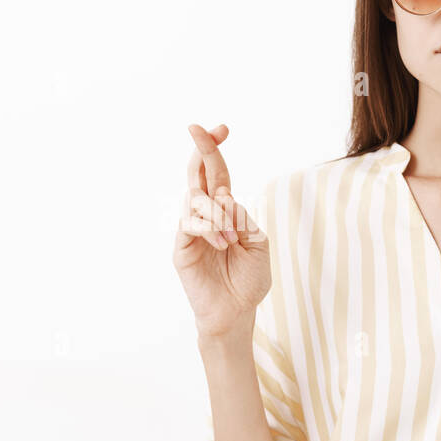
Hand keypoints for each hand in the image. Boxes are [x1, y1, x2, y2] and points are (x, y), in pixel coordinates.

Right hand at [172, 123, 271, 340]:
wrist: (236, 312)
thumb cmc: (248, 280)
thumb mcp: (258, 243)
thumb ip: (244, 218)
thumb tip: (224, 196)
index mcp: (226, 211)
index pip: (218, 173)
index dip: (216, 149)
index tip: (222, 128)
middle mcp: (206, 215)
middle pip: (198, 173)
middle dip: (202, 148)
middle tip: (199, 128)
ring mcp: (191, 230)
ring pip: (196, 198)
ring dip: (219, 213)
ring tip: (232, 240)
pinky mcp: (182, 247)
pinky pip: (190, 222)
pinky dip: (209, 228)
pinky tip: (222, 244)